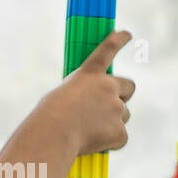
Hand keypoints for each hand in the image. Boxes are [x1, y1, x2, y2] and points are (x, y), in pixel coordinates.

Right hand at [41, 30, 135, 156]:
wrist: (53, 135)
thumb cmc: (48, 118)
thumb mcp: (61, 97)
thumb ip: (80, 97)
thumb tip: (88, 114)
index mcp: (89, 74)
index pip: (107, 50)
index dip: (118, 40)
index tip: (126, 33)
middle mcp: (107, 87)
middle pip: (129, 87)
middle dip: (124, 95)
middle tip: (112, 106)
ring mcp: (116, 108)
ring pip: (123, 115)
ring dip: (113, 122)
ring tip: (90, 131)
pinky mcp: (119, 130)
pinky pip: (121, 137)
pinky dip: (111, 142)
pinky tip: (94, 144)